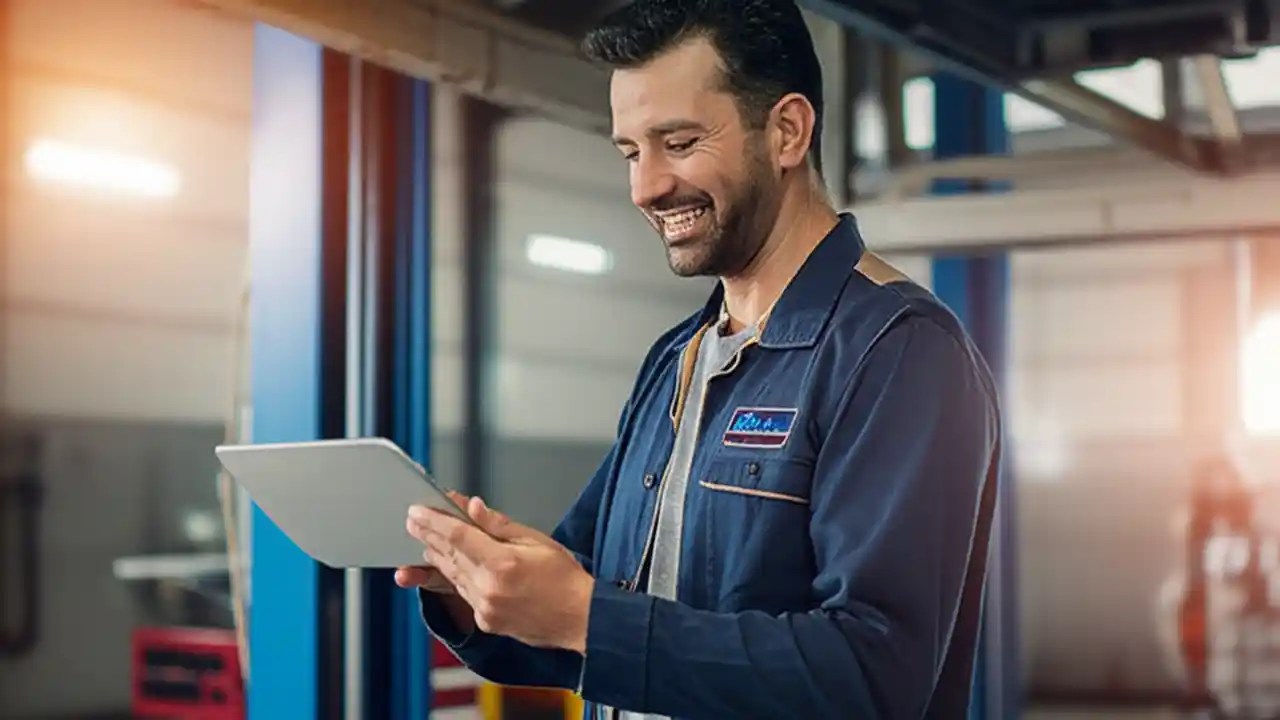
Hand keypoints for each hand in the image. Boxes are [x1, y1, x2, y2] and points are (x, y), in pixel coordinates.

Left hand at [406, 496, 594, 652]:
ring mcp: (486, 608)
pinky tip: (450, 566)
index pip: (457, 536)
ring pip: (452, 576)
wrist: (580, 618)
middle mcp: (489, 588)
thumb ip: (499, 525)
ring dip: (437, 556)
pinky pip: (464, 594)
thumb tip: (472, 507)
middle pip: (449, 556)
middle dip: (428, 536)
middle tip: (413, 520)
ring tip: (425, 540)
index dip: (434, 521)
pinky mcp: (486, 621)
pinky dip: (455, 577)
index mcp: (502, 563)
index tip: (417, 511)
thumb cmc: (565, 578)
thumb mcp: (536, 540)